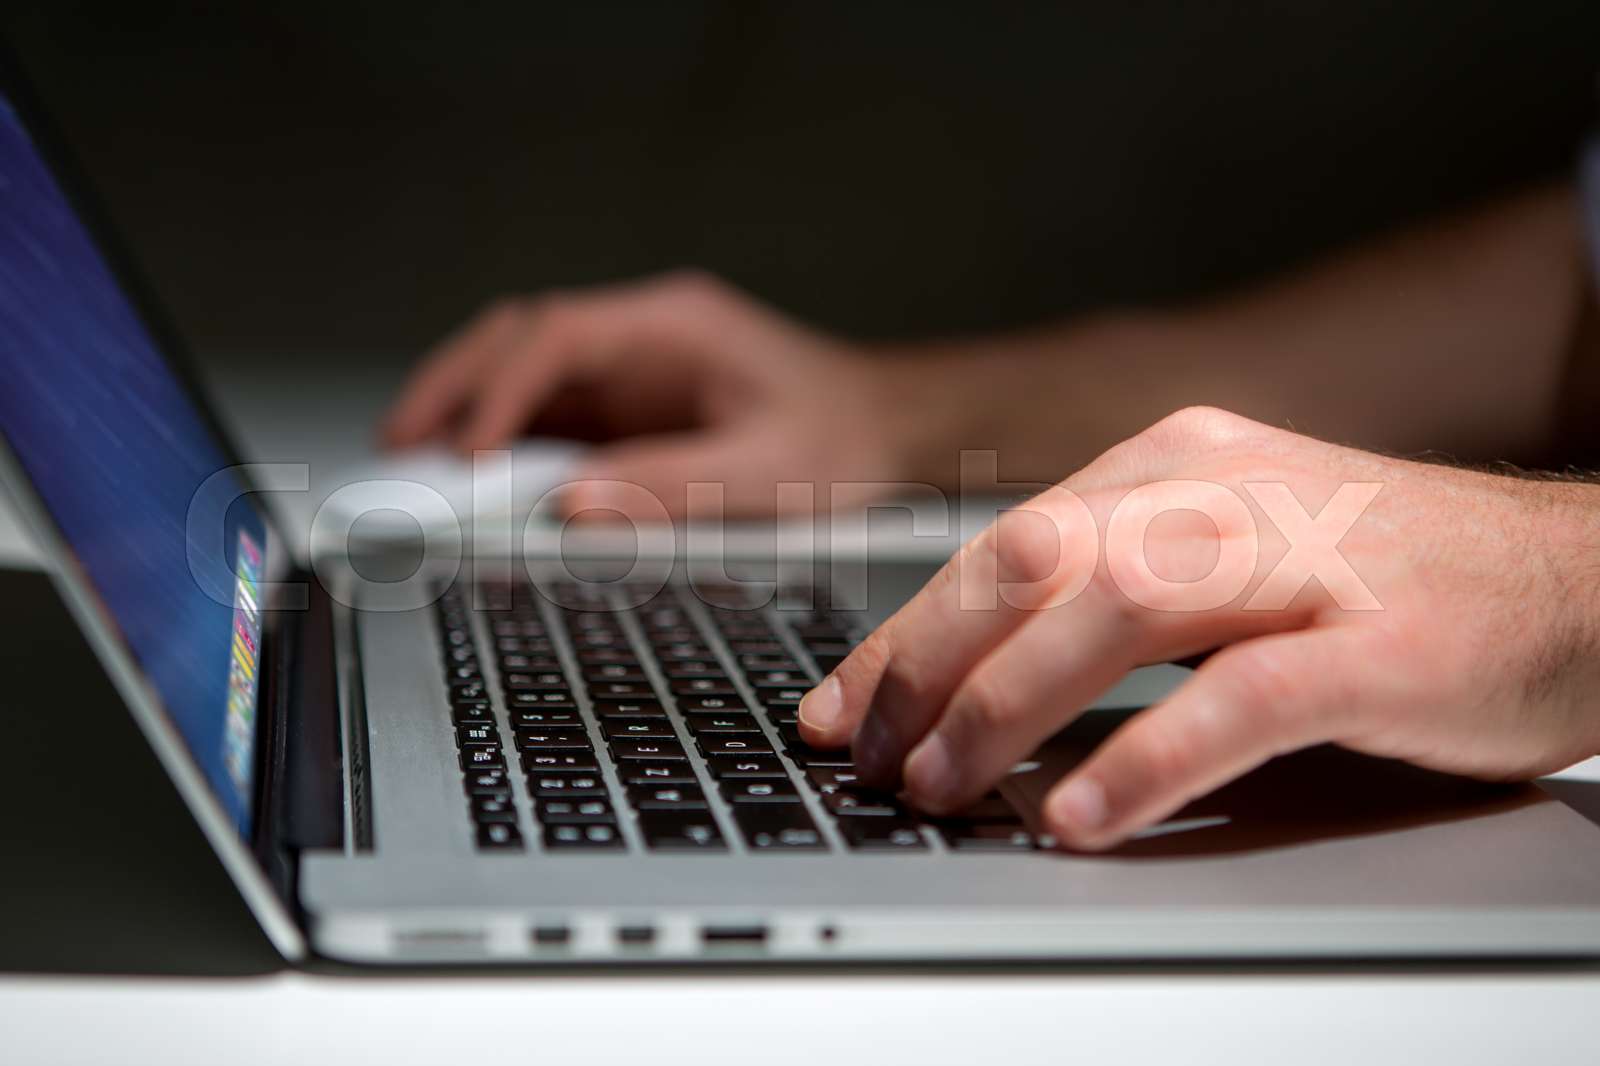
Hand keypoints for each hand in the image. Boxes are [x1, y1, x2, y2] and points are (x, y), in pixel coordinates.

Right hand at [381, 271, 902, 517]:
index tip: (469, 457)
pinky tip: (480, 478)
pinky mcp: (637, 406)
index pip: (556, 338)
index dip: (500, 393)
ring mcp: (636, 368)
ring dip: (468, 409)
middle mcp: (643, 336)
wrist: (895, 430)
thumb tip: (569, 508)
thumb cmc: (847, 439)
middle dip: (451, 388)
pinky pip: (555, 413)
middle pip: (519, 339)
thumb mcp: (767, 474)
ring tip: (415, 464)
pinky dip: (508, 442)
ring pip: (525, 371)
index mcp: (673, 326)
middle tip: (395, 448)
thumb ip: (668, 488)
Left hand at [798, 406, 1599, 849]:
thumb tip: (978, 674)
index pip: (1006, 542)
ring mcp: (1313, 558)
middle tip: (873, 754)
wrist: (1586, 578)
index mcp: (1180, 460)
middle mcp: (1232, 486)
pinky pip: (1243, 694)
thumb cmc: (1391, 579)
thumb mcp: (1236, 549)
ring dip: (1007, 703)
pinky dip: (1148, 755)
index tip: (841, 703)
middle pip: (1034, 558)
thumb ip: (1119, 587)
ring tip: (946, 784)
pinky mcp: (1387, 641)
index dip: (908, 630)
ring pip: (1118, 607)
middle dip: (929, 663)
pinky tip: (1081, 813)